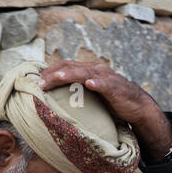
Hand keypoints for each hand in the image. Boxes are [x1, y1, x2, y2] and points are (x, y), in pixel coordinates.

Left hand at [37, 60, 171, 159]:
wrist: (136, 106)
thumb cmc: (111, 103)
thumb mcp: (89, 97)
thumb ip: (74, 94)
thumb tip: (52, 102)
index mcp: (87, 70)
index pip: (64, 66)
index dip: (49, 71)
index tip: (35, 80)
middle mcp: (95, 69)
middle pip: (70, 67)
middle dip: (53, 74)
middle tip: (39, 83)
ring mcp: (106, 77)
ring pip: (84, 73)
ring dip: (69, 75)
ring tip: (56, 78)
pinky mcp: (116, 87)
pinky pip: (105, 84)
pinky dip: (97, 83)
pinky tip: (89, 84)